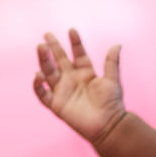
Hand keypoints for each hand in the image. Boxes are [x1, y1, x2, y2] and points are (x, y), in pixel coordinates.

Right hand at [33, 29, 125, 144]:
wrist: (108, 126)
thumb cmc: (112, 104)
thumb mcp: (112, 80)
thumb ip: (111, 63)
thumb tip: (117, 44)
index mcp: (84, 72)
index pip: (77, 54)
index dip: (75, 42)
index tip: (72, 30)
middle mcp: (71, 79)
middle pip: (58, 60)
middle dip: (53, 47)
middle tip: (47, 34)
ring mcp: (62, 90)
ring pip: (48, 72)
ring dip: (43, 60)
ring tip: (40, 47)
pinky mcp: (56, 104)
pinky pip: (42, 93)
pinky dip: (38, 85)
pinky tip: (38, 75)